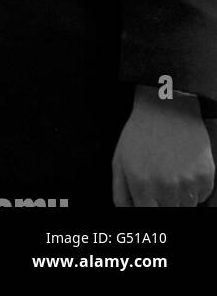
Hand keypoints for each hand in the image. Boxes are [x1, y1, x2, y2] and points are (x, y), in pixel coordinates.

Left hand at [112, 87, 214, 205]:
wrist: (167, 109)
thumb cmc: (139, 136)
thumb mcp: (119, 161)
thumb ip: (121, 194)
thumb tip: (128, 214)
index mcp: (141, 185)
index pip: (148, 216)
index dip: (149, 211)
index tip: (150, 204)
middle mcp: (166, 187)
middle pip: (169, 214)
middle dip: (163, 203)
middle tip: (159, 182)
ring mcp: (188, 184)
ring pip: (186, 208)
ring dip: (179, 198)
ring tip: (170, 173)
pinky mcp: (206, 178)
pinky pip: (201, 197)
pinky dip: (193, 189)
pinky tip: (184, 167)